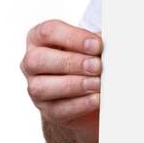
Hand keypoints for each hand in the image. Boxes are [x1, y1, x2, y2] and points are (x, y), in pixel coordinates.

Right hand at [21, 19, 102, 137]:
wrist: (89, 92)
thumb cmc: (87, 60)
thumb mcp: (90, 46)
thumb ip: (96, 41)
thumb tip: (111, 38)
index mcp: (39, 39)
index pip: (48, 31)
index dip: (73, 37)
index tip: (97, 44)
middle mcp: (32, 63)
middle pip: (38, 60)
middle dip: (71, 62)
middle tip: (97, 65)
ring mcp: (36, 89)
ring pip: (42, 87)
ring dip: (74, 85)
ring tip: (97, 83)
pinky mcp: (48, 111)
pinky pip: (58, 109)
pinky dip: (80, 104)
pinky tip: (96, 98)